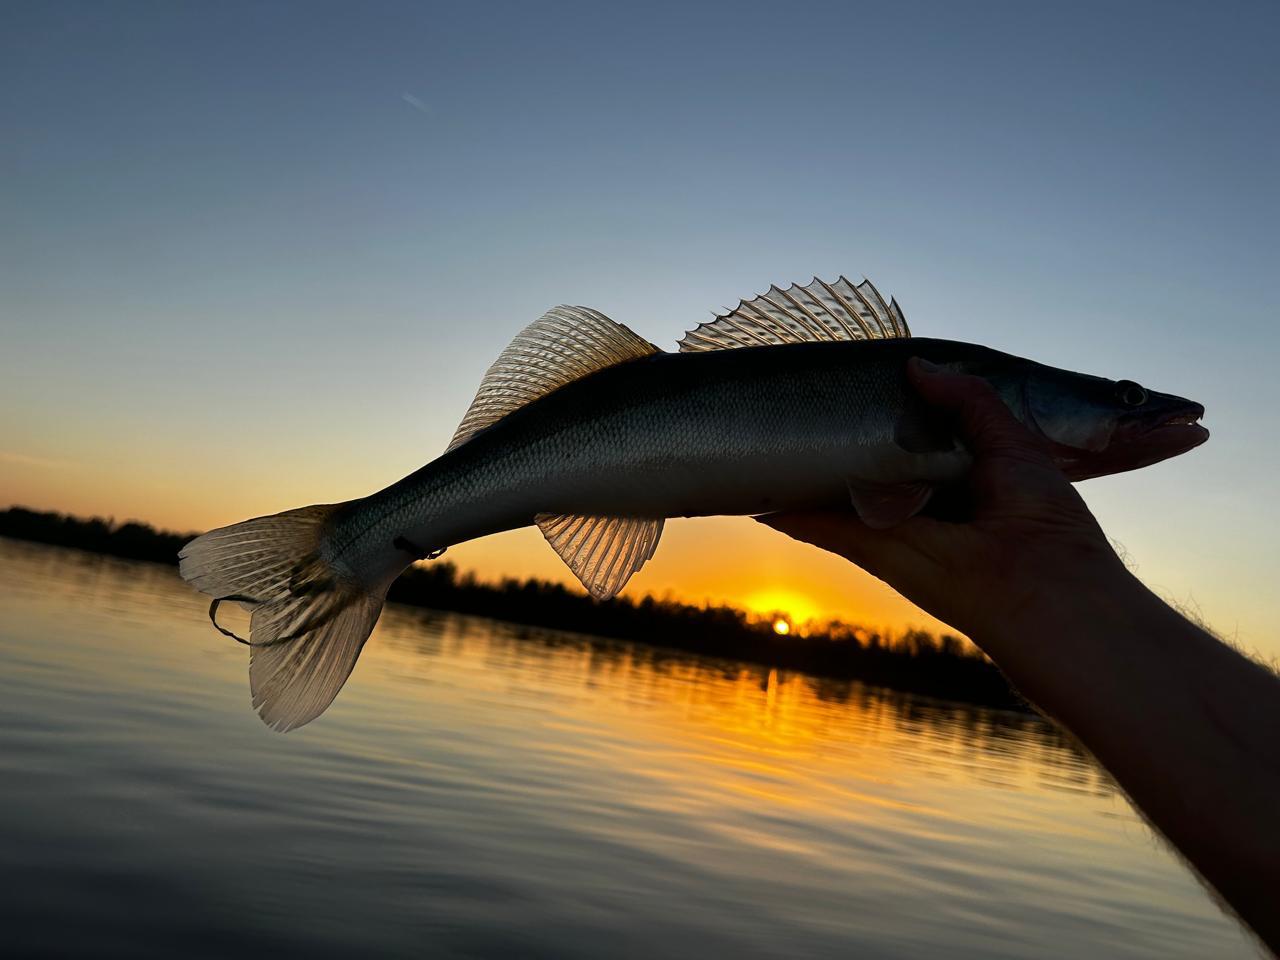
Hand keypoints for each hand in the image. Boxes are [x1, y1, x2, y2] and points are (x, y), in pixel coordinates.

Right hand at [758, 358, 1129, 650]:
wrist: (1051, 600)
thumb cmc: (1047, 522)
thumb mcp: (1013, 442)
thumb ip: (967, 401)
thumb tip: (913, 366)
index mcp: (961, 475)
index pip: (911, 437)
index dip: (885, 412)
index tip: (854, 385)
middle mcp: (925, 502)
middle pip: (870, 464)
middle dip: (841, 439)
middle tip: (804, 404)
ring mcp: (897, 528)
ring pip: (841, 494)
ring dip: (806, 474)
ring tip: (772, 439)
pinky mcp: (877, 553)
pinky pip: (825, 526)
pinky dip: (792, 512)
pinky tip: (758, 495)